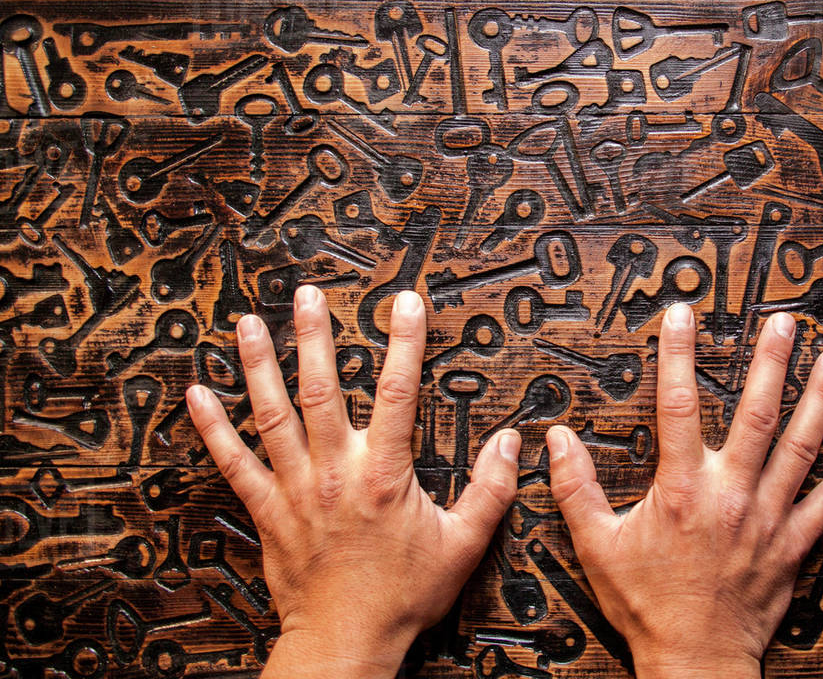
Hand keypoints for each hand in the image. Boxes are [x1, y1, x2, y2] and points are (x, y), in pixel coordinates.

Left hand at [187, 288, 520, 678]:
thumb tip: (511, 444)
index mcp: (385, 476)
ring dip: (258, 366)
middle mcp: (336, 472)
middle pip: (320, 389)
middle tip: (309, 295)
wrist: (348, 641)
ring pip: (272, 415)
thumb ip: (491, 490)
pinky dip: (213, 427)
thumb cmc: (404, 595)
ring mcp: (295, 489)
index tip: (407, 302)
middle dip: (314, 336)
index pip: (398, 393)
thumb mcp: (464, 544)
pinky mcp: (266, 510)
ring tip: (246, 324)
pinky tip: (198, 394)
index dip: (404, 342)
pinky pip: (233, 462)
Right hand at [546, 304, 822, 677]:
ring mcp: (767, 518)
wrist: (693, 661)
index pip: (677, 406)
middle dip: (770, 362)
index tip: (681, 314)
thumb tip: (557, 439)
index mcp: (681, 490)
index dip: (677, 354)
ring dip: (819, 399)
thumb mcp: (596, 546)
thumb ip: (577, 488)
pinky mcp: (794, 544)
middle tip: (785, 321)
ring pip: (801, 447)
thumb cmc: (645, 606)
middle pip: (756, 414)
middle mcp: (729, 494)